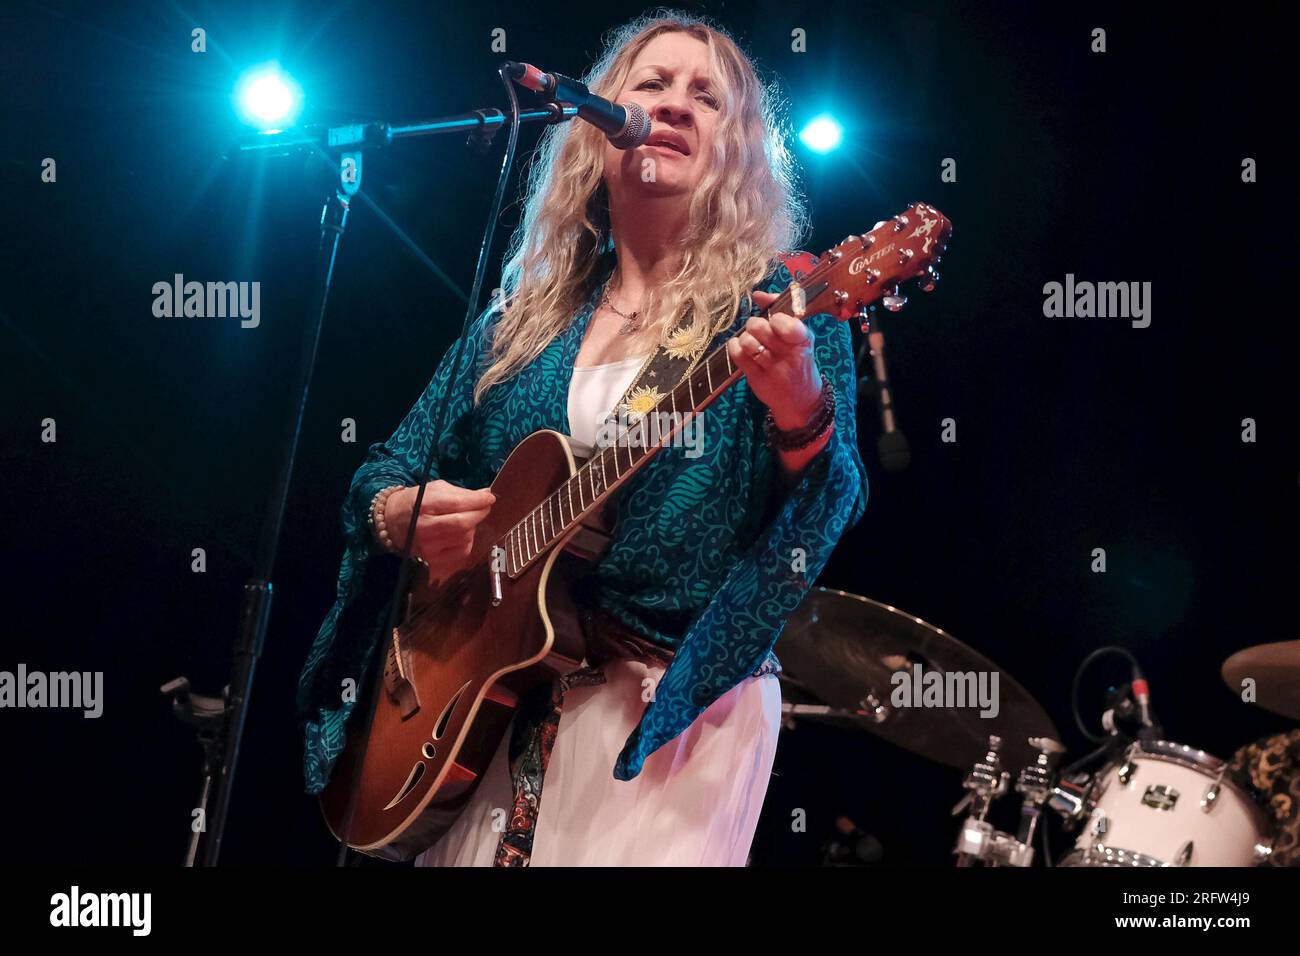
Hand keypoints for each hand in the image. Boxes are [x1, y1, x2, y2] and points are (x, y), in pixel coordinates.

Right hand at [382, 480, 495, 580]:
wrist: (393, 522)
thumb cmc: (418, 502)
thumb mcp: (435, 489)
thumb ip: (461, 493)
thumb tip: (486, 494)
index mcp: (424, 505)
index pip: (458, 504)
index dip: (478, 501)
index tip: (490, 497)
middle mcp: (425, 527)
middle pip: (463, 523)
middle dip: (480, 513)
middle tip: (485, 507)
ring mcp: (429, 546)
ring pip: (465, 537)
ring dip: (472, 526)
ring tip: (467, 519)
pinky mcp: (433, 559)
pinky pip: (463, 551)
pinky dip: (467, 540)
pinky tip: (460, 533)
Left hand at [726, 290, 822, 429]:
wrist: (801, 399)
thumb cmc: (798, 359)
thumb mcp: (799, 335)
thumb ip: (779, 310)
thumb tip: (757, 294)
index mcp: (803, 340)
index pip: (785, 323)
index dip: (775, 319)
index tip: (775, 322)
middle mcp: (790, 355)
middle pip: (760, 328)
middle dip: (754, 324)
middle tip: (758, 330)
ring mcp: (774, 369)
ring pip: (747, 342)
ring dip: (745, 338)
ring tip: (751, 341)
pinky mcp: (757, 380)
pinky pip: (738, 356)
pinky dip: (735, 347)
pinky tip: (741, 348)